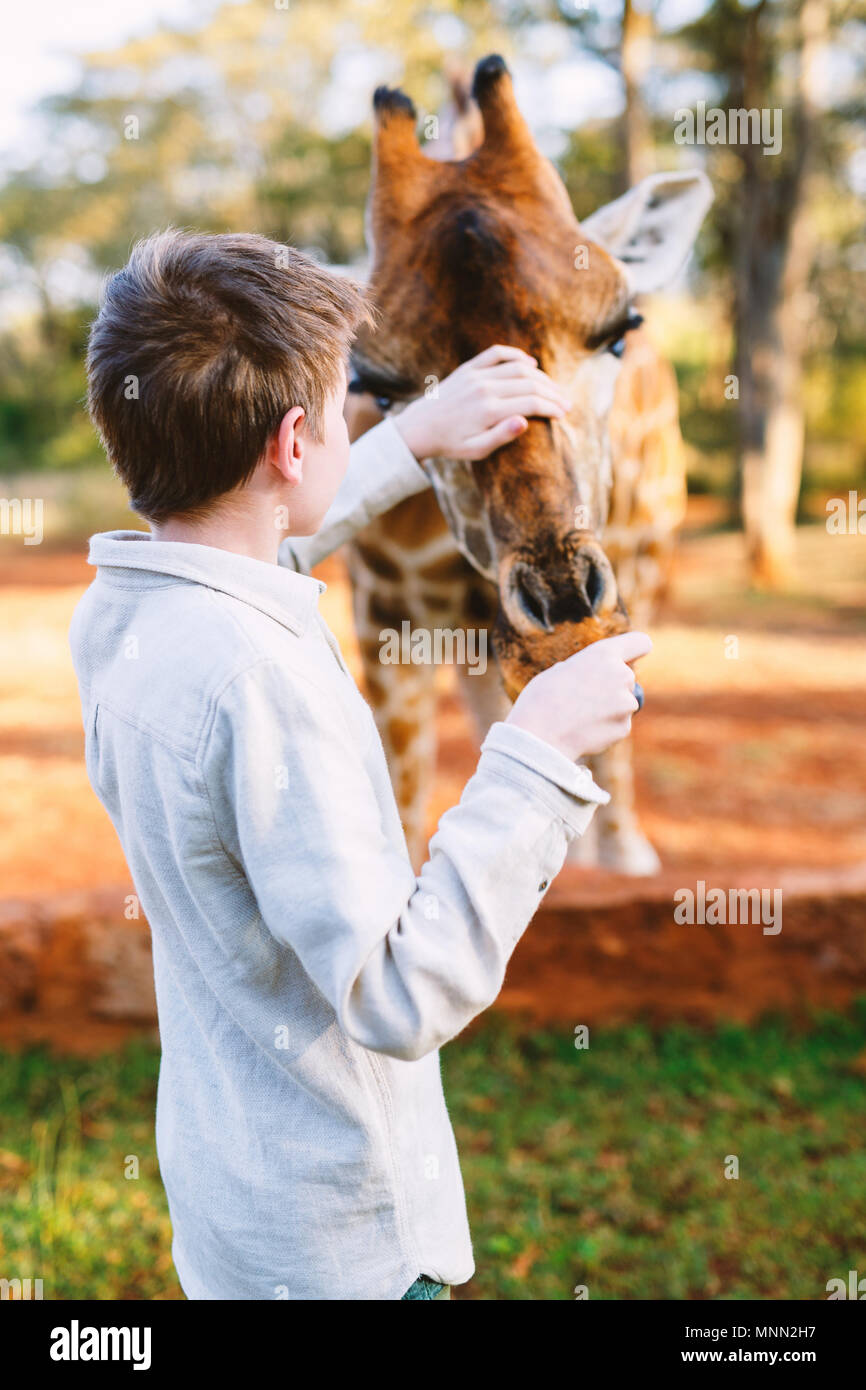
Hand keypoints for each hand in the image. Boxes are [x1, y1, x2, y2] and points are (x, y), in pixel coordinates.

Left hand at [393, 344, 569, 461]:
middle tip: (566, 403)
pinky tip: (531, 365)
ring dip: (541, 377)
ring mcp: (476, 375)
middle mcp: (484, 388)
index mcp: (488, 410)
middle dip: (552, 393)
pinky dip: (516, 355)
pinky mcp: (468, 368)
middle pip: (530, 384)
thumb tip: (525, 421)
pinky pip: (496, 354)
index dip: (552, 408)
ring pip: (518, 368)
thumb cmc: (451, 444)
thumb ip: (501, 437)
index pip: (531, 403)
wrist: (420, 427)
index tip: (563, 414)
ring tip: (554, 389)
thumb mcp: (476, 450)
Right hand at [505, 632, 652, 761]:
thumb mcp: (561, 671)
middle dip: (612, 687)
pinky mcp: (625, 727)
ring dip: (608, 710)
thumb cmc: (541, 700)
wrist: (538, 735)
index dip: (636, 650)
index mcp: (604, 654)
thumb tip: (593, 679)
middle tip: (582, 699)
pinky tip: (583, 731)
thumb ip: (586, 670)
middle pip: (627, 679)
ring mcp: (626, 703)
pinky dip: (604, 730)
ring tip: (579, 717)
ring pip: (623, 704)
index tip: (631, 658)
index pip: (640, 642)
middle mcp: (622, 675)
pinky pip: (618, 726)